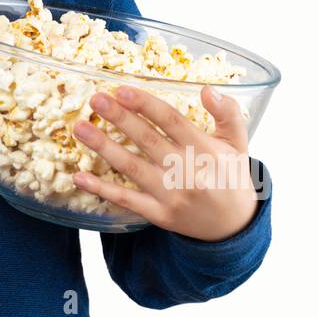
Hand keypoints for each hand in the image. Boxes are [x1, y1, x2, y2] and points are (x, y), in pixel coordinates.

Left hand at [71, 85, 259, 241]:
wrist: (234, 226)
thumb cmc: (232, 175)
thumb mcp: (238, 142)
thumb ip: (228, 113)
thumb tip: (208, 89)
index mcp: (205, 150)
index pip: (171, 121)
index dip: (146, 105)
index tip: (122, 90)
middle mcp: (186, 172)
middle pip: (147, 141)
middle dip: (120, 119)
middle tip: (95, 100)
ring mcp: (170, 195)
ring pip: (132, 169)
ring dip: (103, 147)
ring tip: (79, 128)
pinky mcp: (158, 215)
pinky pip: (127, 200)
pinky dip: (102, 190)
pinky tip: (79, 176)